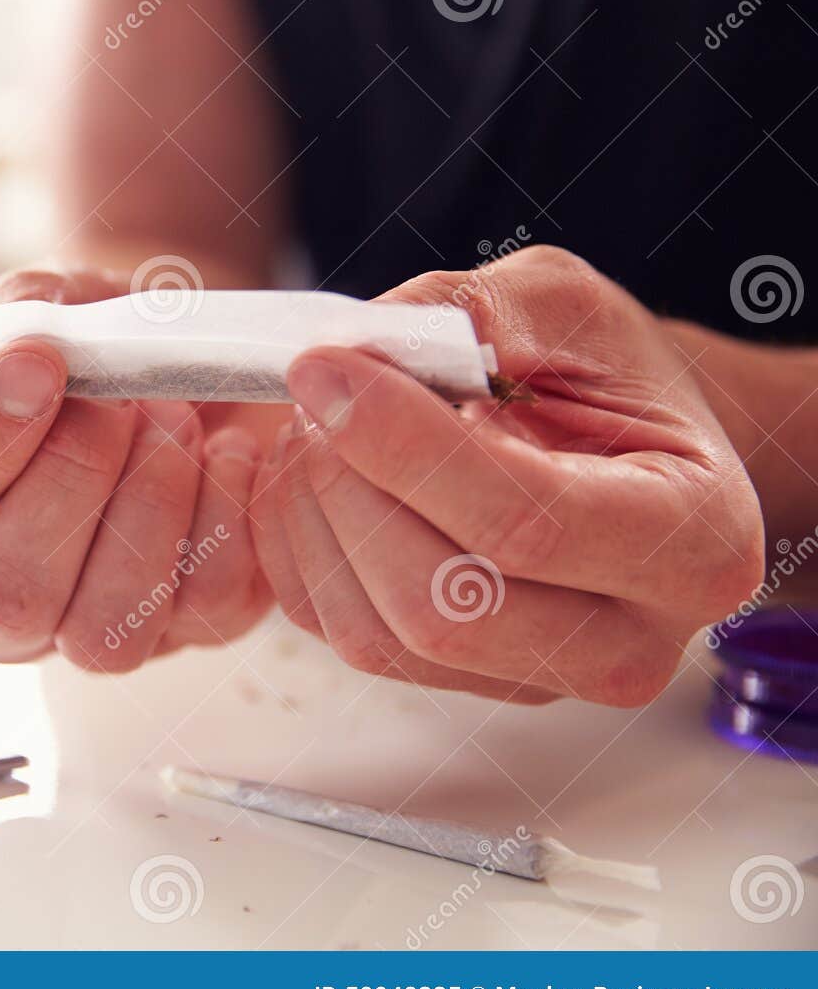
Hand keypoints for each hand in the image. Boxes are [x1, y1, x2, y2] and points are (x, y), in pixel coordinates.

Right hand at [0, 265, 276, 671]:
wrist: (199, 370)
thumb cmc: (100, 355)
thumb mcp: (55, 309)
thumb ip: (27, 308)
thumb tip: (29, 327)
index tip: (35, 364)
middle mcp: (2, 603)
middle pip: (7, 594)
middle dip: (70, 479)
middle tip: (115, 399)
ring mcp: (94, 633)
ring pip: (104, 629)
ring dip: (148, 506)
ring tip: (173, 418)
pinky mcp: (192, 629)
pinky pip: (208, 605)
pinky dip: (225, 516)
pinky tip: (226, 450)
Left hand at [249, 246, 764, 705]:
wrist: (611, 446)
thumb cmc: (603, 376)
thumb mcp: (567, 306)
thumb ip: (477, 313)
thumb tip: (362, 351)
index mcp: (694, 543)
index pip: (523, 522)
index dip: (402, 444)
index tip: (325, 368)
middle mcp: (626, 645)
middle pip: (440, 607)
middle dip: (349, 487)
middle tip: (318, 396)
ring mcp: (534, 681)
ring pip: (373, 633)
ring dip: (312, 514)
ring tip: (317, 427)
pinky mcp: (450, 683)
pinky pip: (333, 630)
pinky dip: (294, 545)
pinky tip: (310, 476)